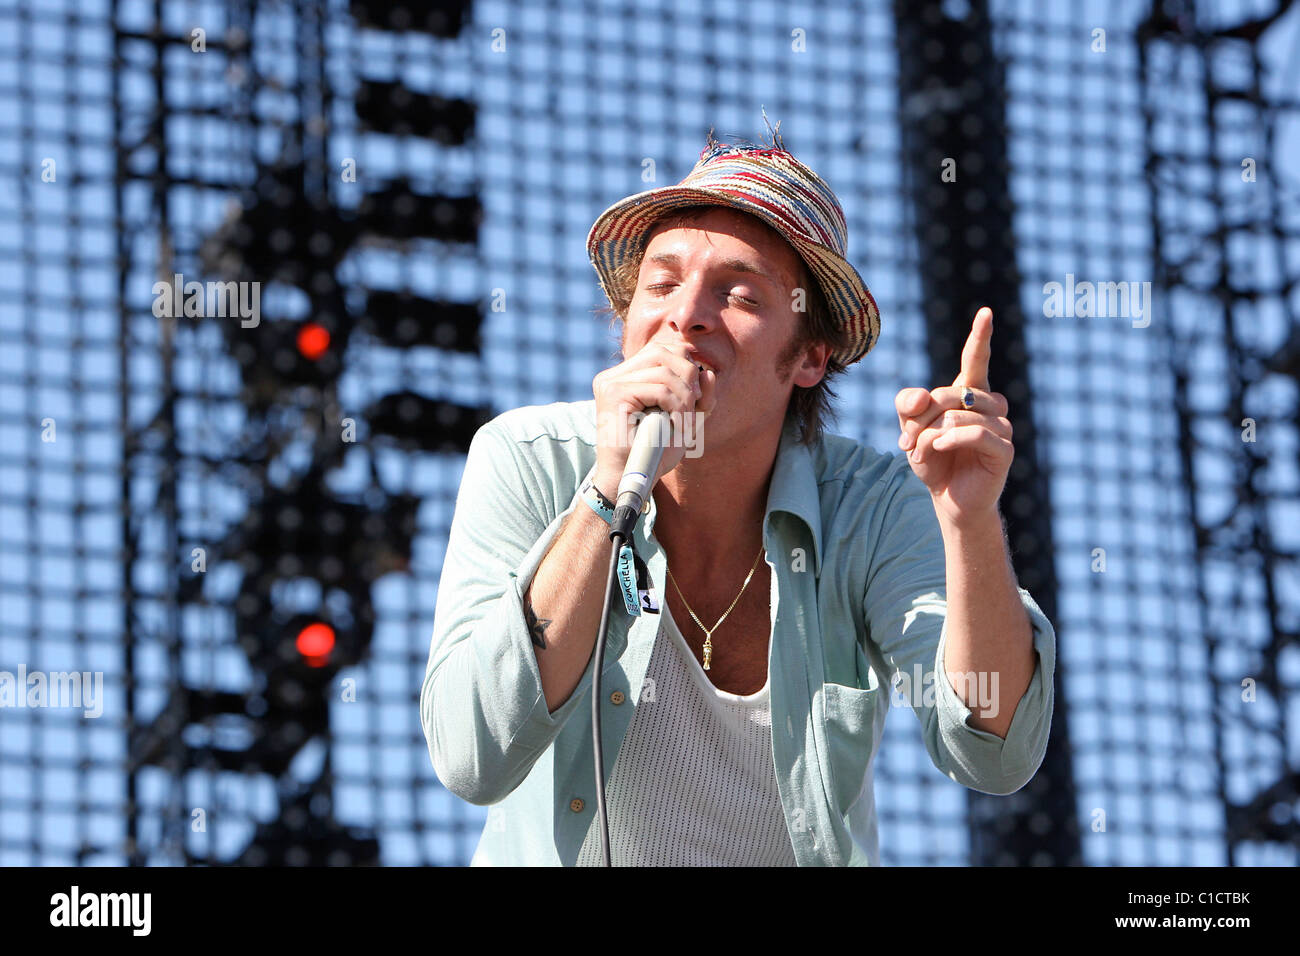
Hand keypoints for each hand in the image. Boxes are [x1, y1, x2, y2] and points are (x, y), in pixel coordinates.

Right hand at [591, 341, 716, 497]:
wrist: (628, 479)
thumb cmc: (653, 453)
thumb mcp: (685, 420)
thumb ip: (700, 398)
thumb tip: (708, 373)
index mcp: (626, 376)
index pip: (663, 349)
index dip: (687, 365)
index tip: (696, 396)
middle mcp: (614, 374)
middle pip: (663, 351)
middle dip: (688, 377)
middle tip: (694, 406)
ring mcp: (611, 382)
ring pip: (663, 370)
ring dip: (684, 397)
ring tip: (685, 422)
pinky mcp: (613, 394)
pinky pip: (658, 389)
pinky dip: (676, 407)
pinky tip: (677, 426)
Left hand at [895, 307, 1012, 525]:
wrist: (947, 498)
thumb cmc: (933, 459)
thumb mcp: (910, 429)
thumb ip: (908, 406)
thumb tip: (922, 396)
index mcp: (970, 394)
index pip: (976, 360)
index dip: (980, 337)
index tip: (985, 312)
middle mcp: (991, 405)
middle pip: (950, 393)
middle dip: (921, 417)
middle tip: (904, 441)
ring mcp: (1002, 427)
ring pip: (960, 414)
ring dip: (931, 433)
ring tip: (921, 451)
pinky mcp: (1004, 450)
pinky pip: (976, 432)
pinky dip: (952, 439)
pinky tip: (939, 448)